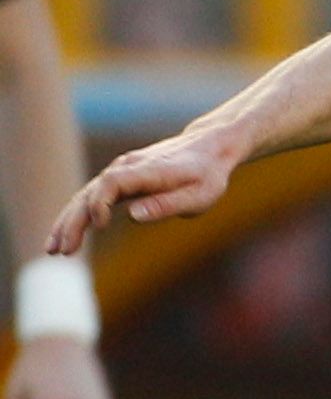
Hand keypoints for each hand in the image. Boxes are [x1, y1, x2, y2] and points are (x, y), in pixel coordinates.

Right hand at [51, 126, 246, 252]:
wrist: (209, 148)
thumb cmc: (208, 175)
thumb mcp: (200, 195)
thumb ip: (167, 204)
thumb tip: (134, 216)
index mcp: (148, 170)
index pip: (113, 182)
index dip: (100, 202)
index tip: (98, 225)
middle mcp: (127, 167)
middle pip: (91, 192)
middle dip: (73, 221)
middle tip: (61, 250)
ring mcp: (120, 172)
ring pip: (85, 196)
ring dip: (67, 222)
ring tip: (53, 250)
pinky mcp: (120, 179)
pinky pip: (92, 197)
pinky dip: (77, 216)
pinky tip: (66, 236)